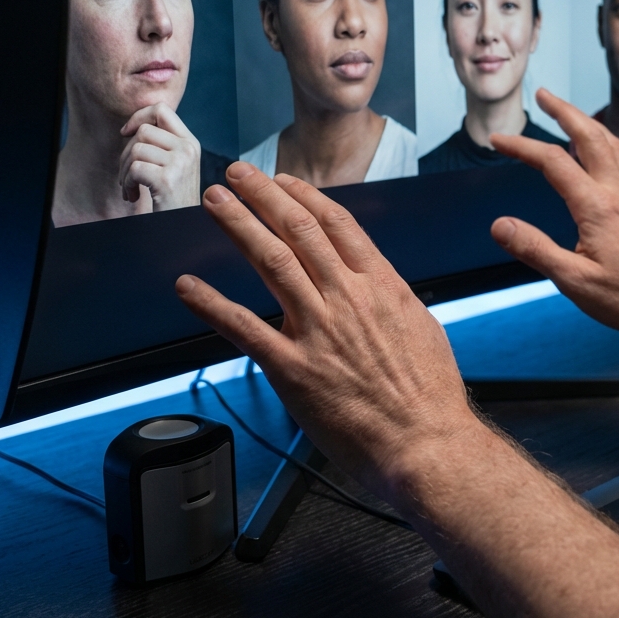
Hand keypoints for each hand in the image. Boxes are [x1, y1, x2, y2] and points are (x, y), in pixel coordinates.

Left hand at [119, 103, 200, 210]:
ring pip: (136, 149)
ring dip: (124, 171)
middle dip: (126, 152)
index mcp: (190, 142)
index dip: (139, 116)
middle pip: (144, 130)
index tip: (126, 133)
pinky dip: (127, 183)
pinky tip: (133, 196)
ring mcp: (180, 163)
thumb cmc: (172, 199)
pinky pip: (134, 168)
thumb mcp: (174, 165)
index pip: (162, 109)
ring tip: (130, 188)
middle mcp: (189, 149)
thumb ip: (161, 143)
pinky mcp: (168, 179)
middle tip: (127, 175)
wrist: (181, 227)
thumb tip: (134, 124)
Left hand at [174, 164, 479, 498]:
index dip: (304, 197)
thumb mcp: (422, 327)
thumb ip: (391, 300)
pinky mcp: (293, 369)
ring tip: (216, 202)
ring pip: (270, 261)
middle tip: (237, 175)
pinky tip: (188, 287)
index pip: (336, 224)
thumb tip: (376, 284)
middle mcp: (346, 298)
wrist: (427, 443)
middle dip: (262, 196)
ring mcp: (317, 330)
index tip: (283, 182)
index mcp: (381, 285)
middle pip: (297, 230)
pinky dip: (211, 304)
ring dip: (238, 225)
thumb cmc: (430, 396)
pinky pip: (243, 327)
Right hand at [488, 88, 618, 342]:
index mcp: (596, 207)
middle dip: (564, 111)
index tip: (499, 140)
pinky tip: (606, 151)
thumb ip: (535, 250)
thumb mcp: (573, 280)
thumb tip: (500, 226)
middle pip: (589, 136)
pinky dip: (610, 144)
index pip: (552, 162)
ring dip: (587, 122)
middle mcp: (617, 193)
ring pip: (612, 144)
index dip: (522, 146)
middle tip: (544, 95)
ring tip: (570, 113)